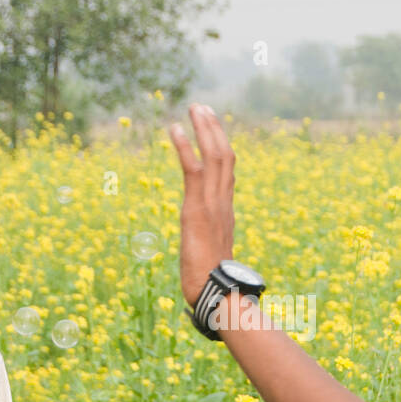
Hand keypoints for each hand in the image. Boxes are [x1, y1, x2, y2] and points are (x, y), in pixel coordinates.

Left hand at [168, 104, 234, 305]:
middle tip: (204, 108)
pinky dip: (184, 147)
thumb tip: (203, 264)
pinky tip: (174, 128)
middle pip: (224, 157)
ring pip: (213, 156)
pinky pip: (192, 170)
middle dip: (214, 130)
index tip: (213, 132)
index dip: (220, 150)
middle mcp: (223, 203)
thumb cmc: (213, 287)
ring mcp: (212, 204)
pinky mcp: (197, 209)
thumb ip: (207, 252)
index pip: (226, 174)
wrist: (218, 295)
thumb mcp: (210, 262)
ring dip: (204, 128)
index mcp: (226, 213)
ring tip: (194, 107)